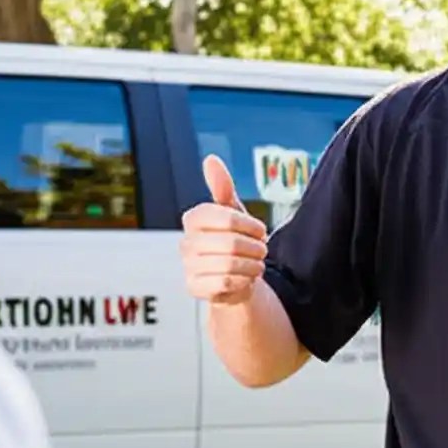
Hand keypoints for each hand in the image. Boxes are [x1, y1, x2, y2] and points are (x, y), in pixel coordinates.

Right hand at [180, 155, 268, 304]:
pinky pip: (226, 283)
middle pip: (231, 243)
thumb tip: (210, 159)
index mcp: (194, 219)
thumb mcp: (232, 212)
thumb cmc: (232, 241)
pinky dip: (244, 281)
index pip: (226, 217)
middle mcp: (186, 242)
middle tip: (261, 250)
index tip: (260, 230)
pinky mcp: (194, 287)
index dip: (250, 225)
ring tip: (255, 264)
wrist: (234, 279)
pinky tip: (245, 278)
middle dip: (255, 248)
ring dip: (252, 265)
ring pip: (230, 264)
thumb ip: (222, 187)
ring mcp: (188, 266)